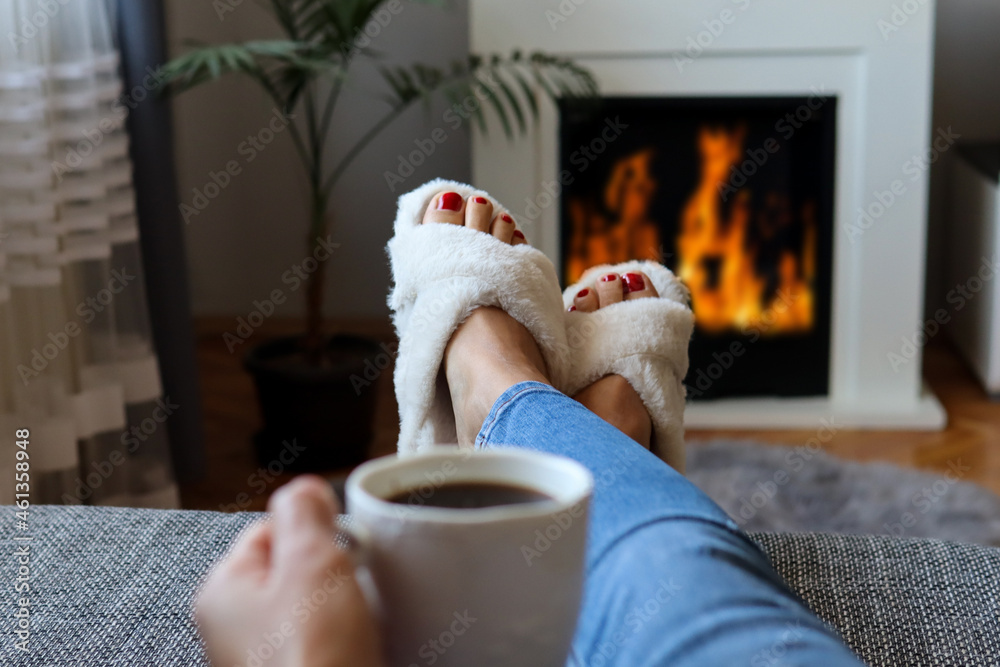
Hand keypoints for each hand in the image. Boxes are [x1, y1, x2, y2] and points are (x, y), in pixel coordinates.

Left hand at [196, 476, 384, 666]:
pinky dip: (345, 642)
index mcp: (222, 590)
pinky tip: (359, 651)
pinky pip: (324, 645)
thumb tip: (304, 488)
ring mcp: (261, 661)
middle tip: (354, 583)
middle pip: (293, 571)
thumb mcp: (311, 561)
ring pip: (313, 610)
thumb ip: (305, 514)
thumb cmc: (311, 658)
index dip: (313, 530)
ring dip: (343, 609)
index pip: (268, 529)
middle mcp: (232, 629)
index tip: (343, 542)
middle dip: (332, 571)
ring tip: (360, 622)